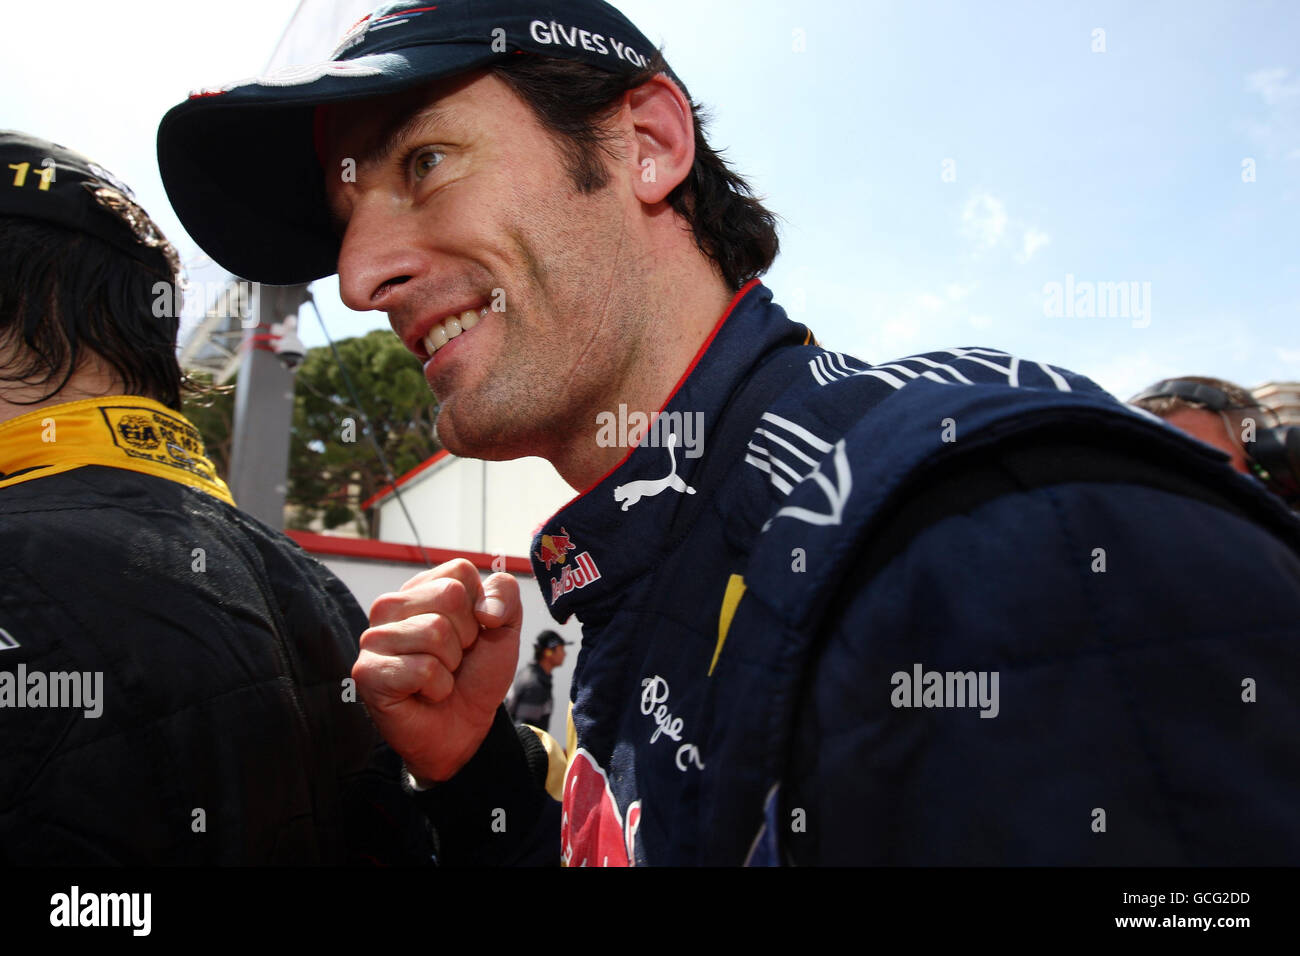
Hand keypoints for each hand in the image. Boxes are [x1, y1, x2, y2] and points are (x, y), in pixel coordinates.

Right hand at [352, 559, 520, 781]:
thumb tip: (485, 608)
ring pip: (435, 631)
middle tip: (453, 659)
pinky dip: (437, 687)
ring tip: (438, 676)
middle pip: (449, 596)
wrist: (465, 728)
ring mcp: (374, 638)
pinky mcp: (366, 672)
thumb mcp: (505, 627)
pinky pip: (422, 669)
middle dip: (467, 636)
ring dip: (450, 665)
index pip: (460, 571)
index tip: (472, 632)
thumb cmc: (476, 674)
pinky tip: (424, 694)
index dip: (479, 607)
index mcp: (421, 588)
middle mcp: (391, 606)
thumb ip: (505, 594)